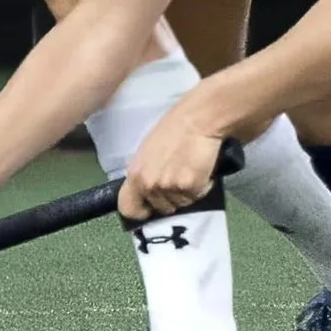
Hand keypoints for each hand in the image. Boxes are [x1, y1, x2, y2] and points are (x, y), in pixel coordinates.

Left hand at [117, 106, 225, 220]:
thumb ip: (145, 172)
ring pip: (181, 203)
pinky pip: (197, 196)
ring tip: (190, 168)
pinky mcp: (190, 187)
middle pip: (161, 208)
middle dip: (171, 198)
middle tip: (179, 176)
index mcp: (135, 174)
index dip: (140, 211)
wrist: (199, 119)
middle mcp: (150, 184)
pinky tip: (201, 168)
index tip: (149, 209)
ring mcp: (170, 187)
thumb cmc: (176, 128)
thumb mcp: (148, 151)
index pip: (128, 208)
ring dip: (188, 191)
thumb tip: (147, 190)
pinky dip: (202, 185)